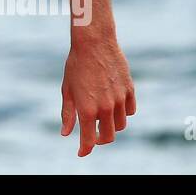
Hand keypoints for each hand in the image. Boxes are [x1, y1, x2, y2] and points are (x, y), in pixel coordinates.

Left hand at [60, 36, 136, 155]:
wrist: (94, 42)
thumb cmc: (76, 65)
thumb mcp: (67, 89)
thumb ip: (68, 113)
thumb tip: (65, 133)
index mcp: (87, 108)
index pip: (89, 140)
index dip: (85, 149)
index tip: (81, 152)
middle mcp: (106, 107)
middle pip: (107, 137)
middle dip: (99, 139)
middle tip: (92, 134)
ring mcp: (120, 99)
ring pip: (120, 125)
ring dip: (111, 126)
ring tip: (101, 117)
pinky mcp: (130, 90)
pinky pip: (130, 111)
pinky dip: (123, 113)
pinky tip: (114, 106)